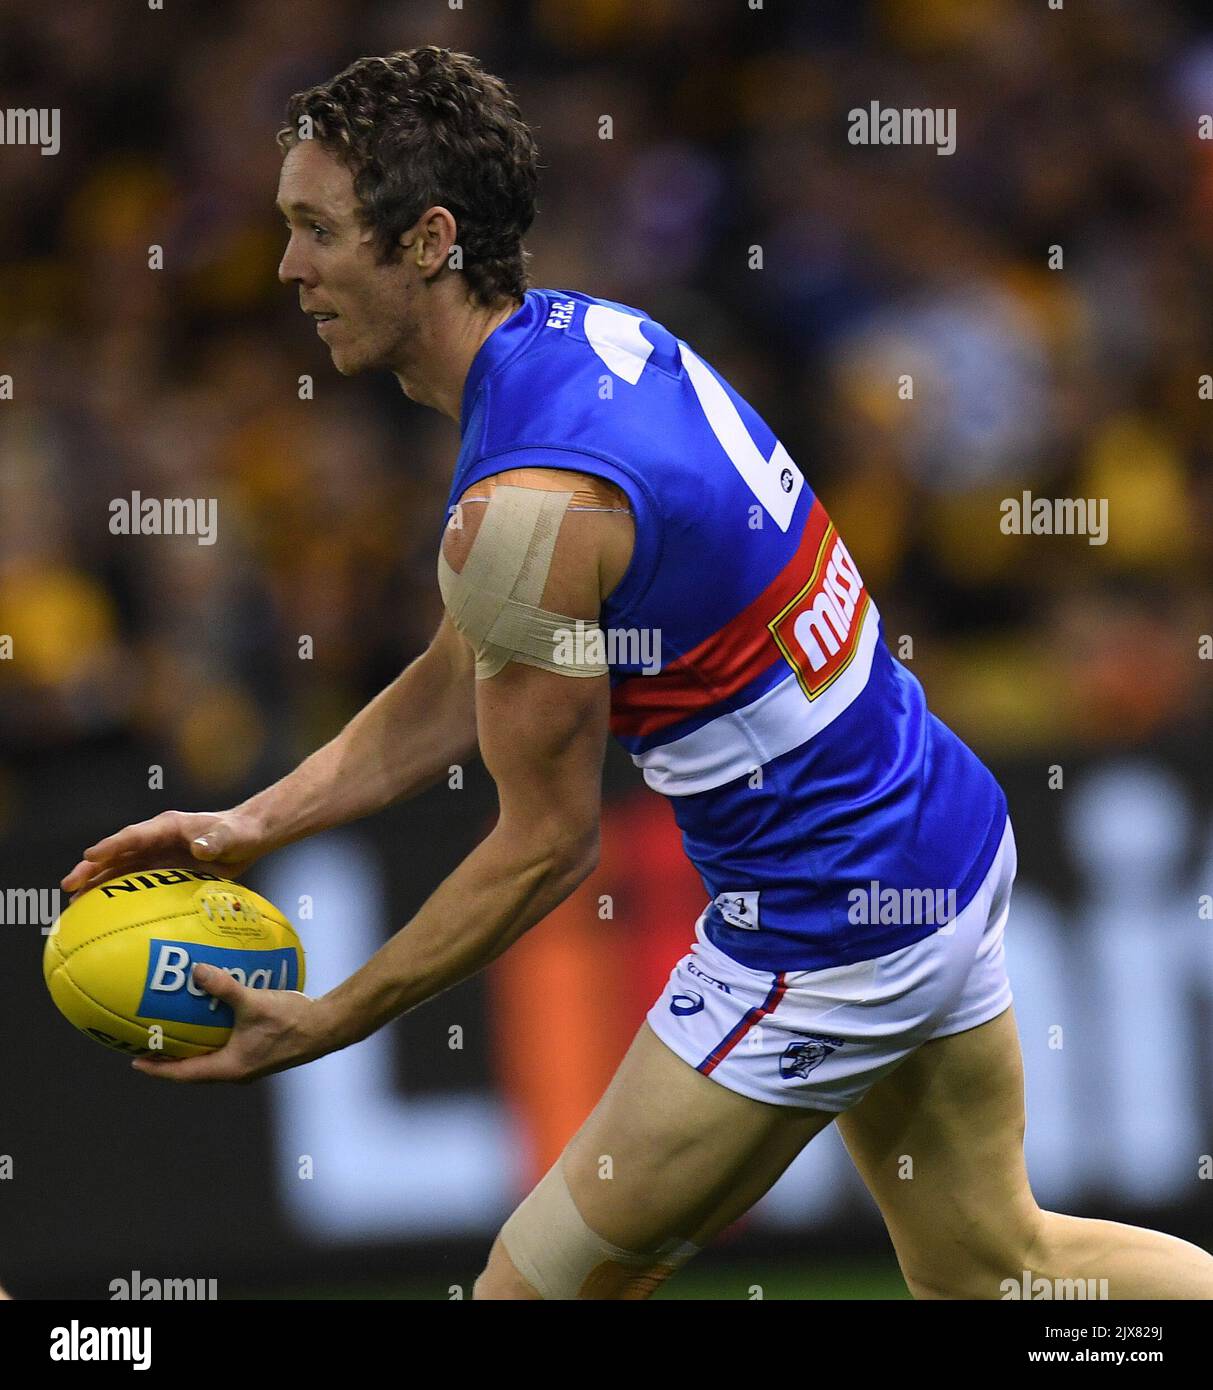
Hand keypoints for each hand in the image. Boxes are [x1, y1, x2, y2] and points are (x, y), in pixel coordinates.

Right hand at [61, 808, 268, 901]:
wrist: (248, 836)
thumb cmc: (239, 832)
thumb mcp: (229, 836)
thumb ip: (215, 842)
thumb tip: (198, 850)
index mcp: (167, 826)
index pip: (133, 836)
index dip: (111, 846)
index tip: (89, 856)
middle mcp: (156, 839)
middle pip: (118, 853)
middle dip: (92, 868)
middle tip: (68, 886)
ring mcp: (157, 854)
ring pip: (120, 868)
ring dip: (97, 883)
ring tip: (74, 902)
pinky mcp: (163, 868)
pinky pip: (135, 880)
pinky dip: (117, 892)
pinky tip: (102, 910)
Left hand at [130, 964, 335, 1083]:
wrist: (326, 1027)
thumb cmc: (291, 1021)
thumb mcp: (254, 1002)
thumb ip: (225, 987)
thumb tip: (197, 971)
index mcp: (230, 1068)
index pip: (184, 1074)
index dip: (158, 1069)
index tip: (135, 1063)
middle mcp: (237, 1071)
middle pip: (194, 1072)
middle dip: (171, 1061)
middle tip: (150, 1047)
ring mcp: (250, 1063)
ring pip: (211, 1062)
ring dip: (193, 1051)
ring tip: (177, 1033)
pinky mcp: (261, 1053)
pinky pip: (228, 1050)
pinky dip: (213, 1039)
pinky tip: (216, 1018)